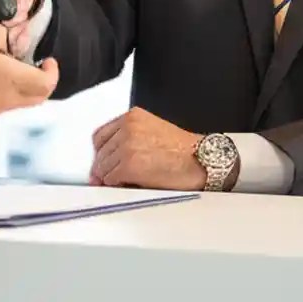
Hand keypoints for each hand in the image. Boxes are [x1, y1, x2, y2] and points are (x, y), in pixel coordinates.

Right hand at [0, 24, 58, 122]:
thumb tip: (6, 39)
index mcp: (13, 79)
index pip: (47, 84)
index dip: (52, 72)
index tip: (46, 60)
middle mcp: (9, 97)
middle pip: (39, 96)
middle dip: (42, 80)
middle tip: (35, 64)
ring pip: (22, 100)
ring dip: (24, 84)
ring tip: (8, 65)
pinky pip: (5, 102)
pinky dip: (8, 89)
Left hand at [89, 107, 214, 190]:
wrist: (202, 161)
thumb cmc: (185, 151)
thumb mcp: (153, 132)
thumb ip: (129, 138)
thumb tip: (109, 159)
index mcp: (132, 117)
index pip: (100, 135)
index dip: (101, 152)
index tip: (103, 162)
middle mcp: (127, 128)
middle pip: (100, 152)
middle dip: (103, 166)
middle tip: (110, 178)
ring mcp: (127, 146)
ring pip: (103, 166)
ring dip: (110, 176)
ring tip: (125, 182)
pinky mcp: (129, 165)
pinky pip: (111, 178)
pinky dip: (116, 184)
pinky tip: (129, 185)